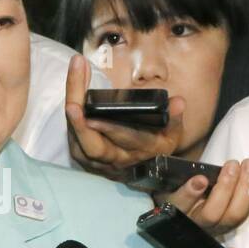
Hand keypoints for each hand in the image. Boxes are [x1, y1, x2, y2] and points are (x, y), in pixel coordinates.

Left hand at [64, 55, 182, 179]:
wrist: (142, 167)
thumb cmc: (155, 144)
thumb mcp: (172, 134)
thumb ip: (174, 118)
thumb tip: (178, 102)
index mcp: (142, 151)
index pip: (126, 141)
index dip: (111, 129)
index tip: (95, 116)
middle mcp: (117, 160)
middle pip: (93, 146)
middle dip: (80, 126)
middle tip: (72, 104)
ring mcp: (98, 161)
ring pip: (78, 140)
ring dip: (72, 113)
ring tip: (74, 80)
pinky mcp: (83, 155)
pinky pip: (73, 133)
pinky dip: (71, 111)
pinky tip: (74, 84)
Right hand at [161, 159, 248, 235]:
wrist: (194, 208)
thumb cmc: (183, 193)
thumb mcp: (174, 184)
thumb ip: (183, 181)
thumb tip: (200, 179)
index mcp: (177, 212)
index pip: (180, 206)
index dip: (190, 194)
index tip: (200, 179)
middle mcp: (196, 224)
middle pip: (212, 214)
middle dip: (225, 187)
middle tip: (231, 164)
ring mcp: (215, 228)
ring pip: (233, 215)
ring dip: (244, 188)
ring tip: (247, 165)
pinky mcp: (230, 225)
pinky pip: (245, 213)